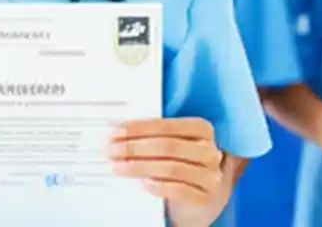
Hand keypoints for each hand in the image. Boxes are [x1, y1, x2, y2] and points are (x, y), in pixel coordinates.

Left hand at [108, 118, 224, 226]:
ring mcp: (209, 175)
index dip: (138, 128)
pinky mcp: (205, 197)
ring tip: (119, 168)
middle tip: (112, 151)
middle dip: (134, 148)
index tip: (116, 133)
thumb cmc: (179, 162)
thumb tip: (118, 135)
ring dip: (139, 167)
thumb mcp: (169, 143)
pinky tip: (144, 183)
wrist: (197, 194)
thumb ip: (149, 136)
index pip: (166, 125)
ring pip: (171, 168)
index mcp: (200, 130)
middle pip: (167, 146)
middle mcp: (208, 151)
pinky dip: (159, 186)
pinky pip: (180, 190)